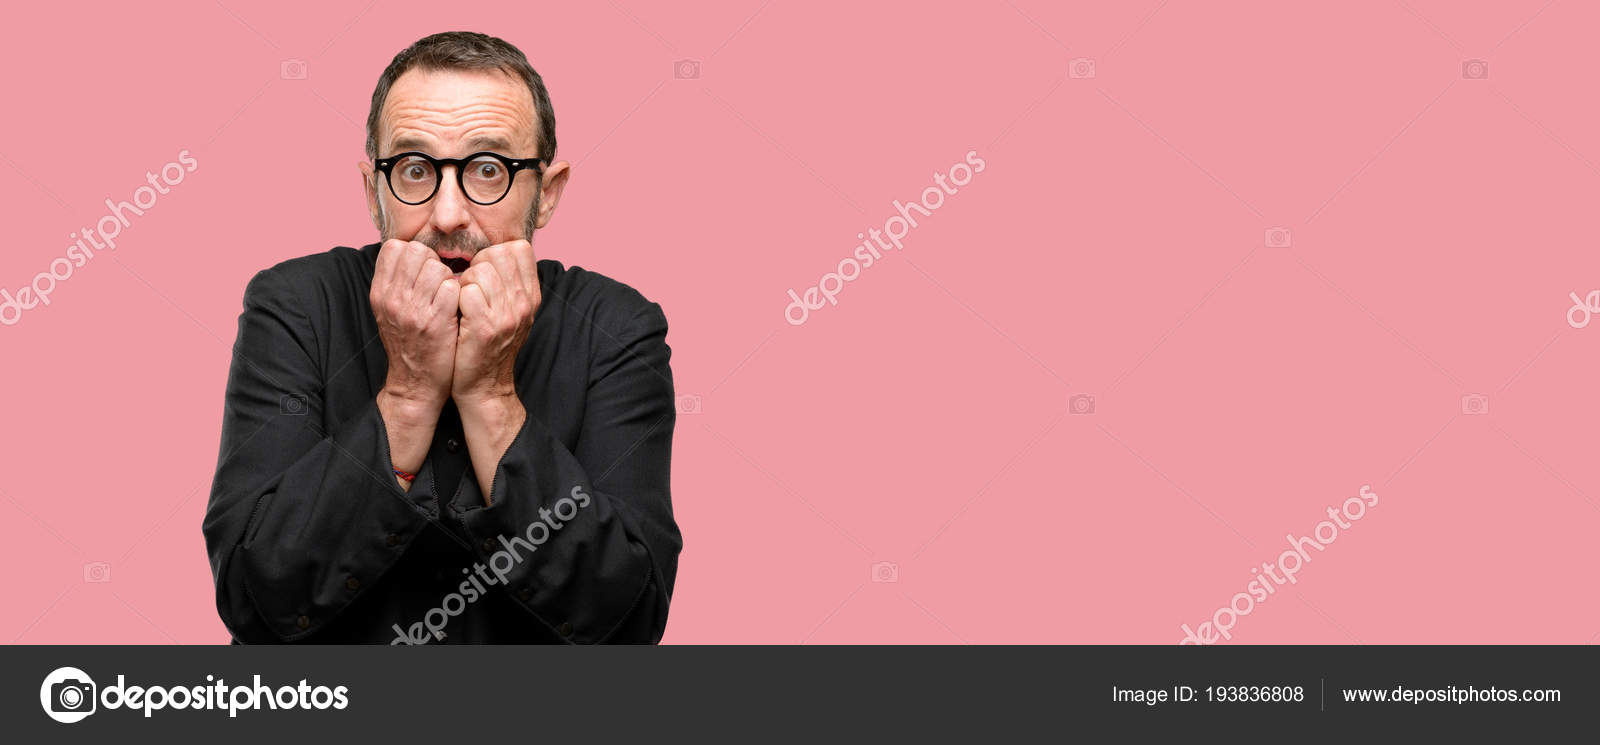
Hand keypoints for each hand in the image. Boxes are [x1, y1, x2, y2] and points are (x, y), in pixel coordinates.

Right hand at [372, 238, 459, 412]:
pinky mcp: (437, 322)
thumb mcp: (389, 310)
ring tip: (447, 295)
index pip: (395, 247)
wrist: (415, 383)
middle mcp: (392, 299)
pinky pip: (452, 287)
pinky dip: (459, 292)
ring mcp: (413, 310)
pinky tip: (457, 306)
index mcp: (380, 292)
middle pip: (417, 251)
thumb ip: (396, 280)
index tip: (422, 270)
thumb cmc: (408, 342)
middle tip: (438, 283)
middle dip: (433, 261)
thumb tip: (411, 250)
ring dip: (448, 277)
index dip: (414, 252)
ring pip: (437, 267)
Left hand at [453, 239, 539, 403]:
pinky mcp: (485, 327)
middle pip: (498, 253)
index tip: (486, 272)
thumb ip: (510, 283)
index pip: (520, 248)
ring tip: (462, 301)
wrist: (485, 387)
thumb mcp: (511, 312)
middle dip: (477, 264)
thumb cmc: (490, 345)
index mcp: (532, 295)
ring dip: (464, 281)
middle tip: (470, 286)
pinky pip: (466, 291)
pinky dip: (455, 297)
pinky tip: (456, 312)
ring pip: (480, 270)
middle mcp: (524, 303)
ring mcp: (507, 315)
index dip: (496, 253)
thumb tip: (496, 251)